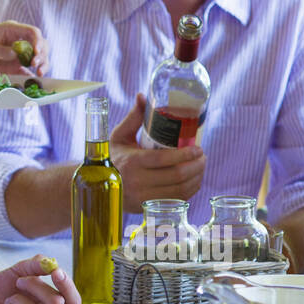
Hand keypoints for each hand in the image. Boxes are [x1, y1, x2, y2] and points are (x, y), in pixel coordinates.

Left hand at [0, 22, 49, 77]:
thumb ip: (0, 50)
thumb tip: (15, 54)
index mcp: (11, 31)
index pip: (32, 32)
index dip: (38, 41)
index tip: (36, 52)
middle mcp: (18, 42)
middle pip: (40, 45)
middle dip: (42, 55)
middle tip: (36, 66)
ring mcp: (17, 55)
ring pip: (37, 59)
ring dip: (42, 65)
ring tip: (40, 74)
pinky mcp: (14, 68)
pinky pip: (27, 72)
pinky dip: (33, 77)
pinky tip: (34, 82)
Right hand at [110, 94, 205, 212]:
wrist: (100, 186)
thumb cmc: (113, 157)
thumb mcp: (119, 136)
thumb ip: (133, 117)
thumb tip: (143, 96)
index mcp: (132, 162)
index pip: (163, 159)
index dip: (184, 155)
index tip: (198, 149)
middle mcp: (137, 182)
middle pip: (176, 176)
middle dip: (196, 166)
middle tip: (203, 157)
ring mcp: (143, 197)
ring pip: (179, 190)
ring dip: (196, 179)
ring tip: (201, 167)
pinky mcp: (148, 207)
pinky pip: (176, 200)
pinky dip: (190, 190)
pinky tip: (194, 181)